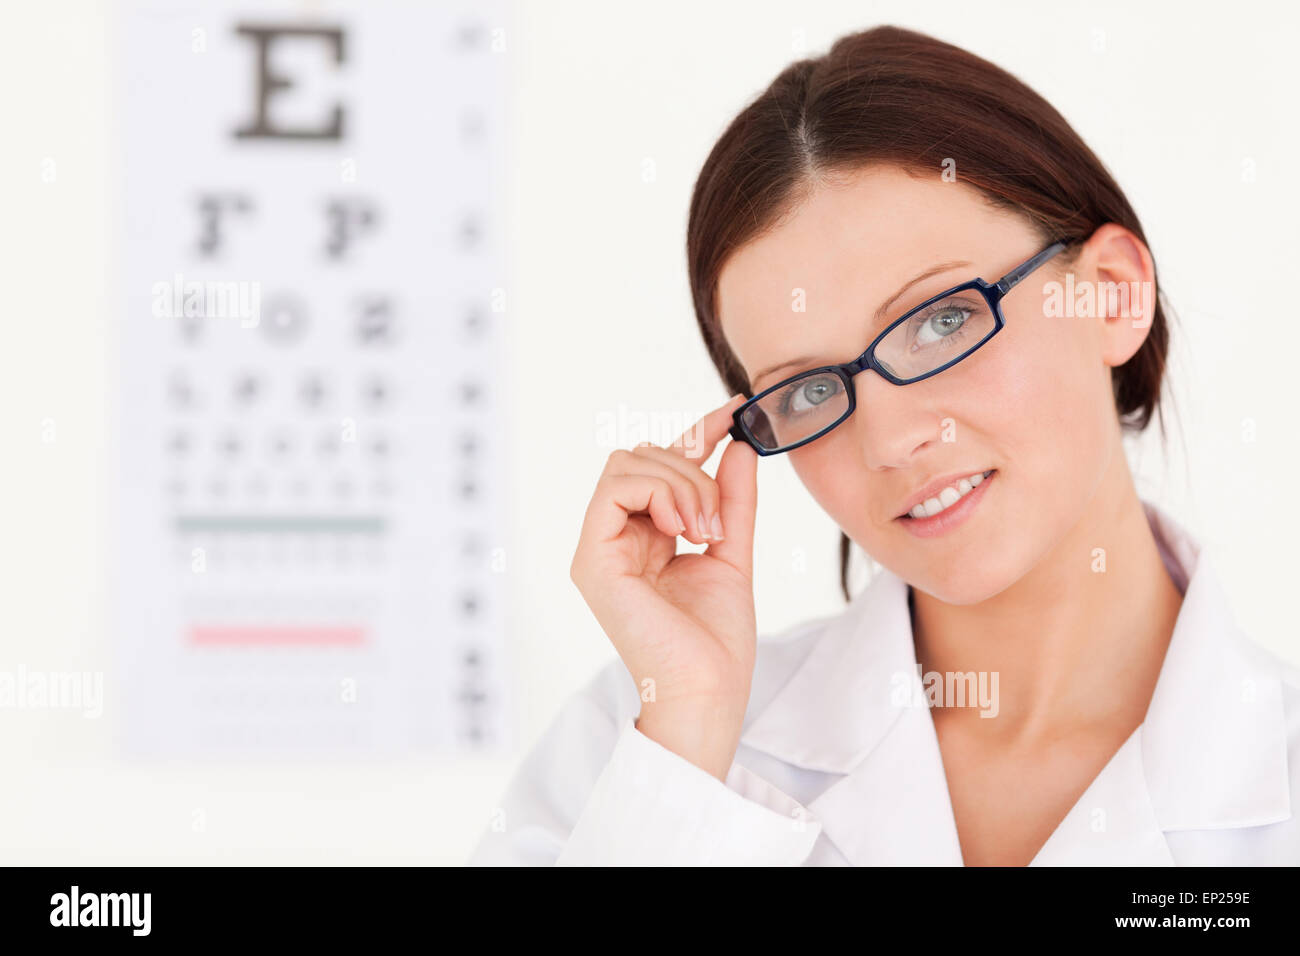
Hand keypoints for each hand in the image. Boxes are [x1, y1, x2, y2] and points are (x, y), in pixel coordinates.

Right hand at [569, 393, 757, 779]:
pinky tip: (684, 529)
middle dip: (691, 469)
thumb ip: (731, 500)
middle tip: (717, 522)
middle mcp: (614, 539)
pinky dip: (660, 493)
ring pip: (627, 462)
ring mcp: (598, 549)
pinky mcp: (592, 560)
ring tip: (704, 530)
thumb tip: (737, 445)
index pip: (660, 465)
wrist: (708, 692)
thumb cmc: (716, 642)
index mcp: (643, 538)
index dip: (697, 433)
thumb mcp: (732, 552)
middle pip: (642, 455)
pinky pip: (616, 488)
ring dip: (680, 483)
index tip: (735, 413)